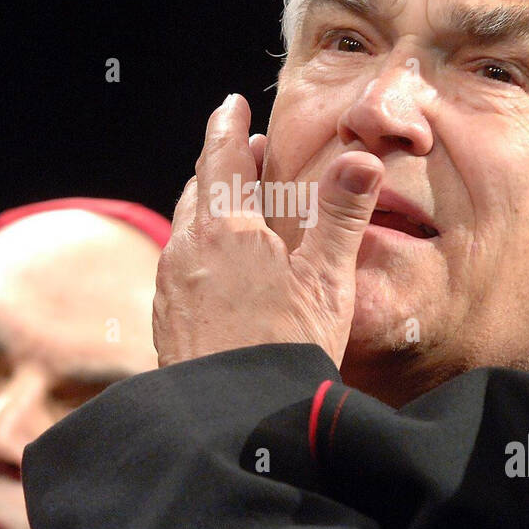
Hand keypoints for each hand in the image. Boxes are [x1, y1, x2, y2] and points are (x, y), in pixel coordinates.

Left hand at [153, 94, 383, 368]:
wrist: (233, 423)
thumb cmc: (284, 350)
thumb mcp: (326, 281)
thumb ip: (342, 216)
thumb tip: (360, 157)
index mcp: (225, 230)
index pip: (221, 158)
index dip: (228, 127)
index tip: (233, 104)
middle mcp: (187, 251)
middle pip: (200, 190)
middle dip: (223, 166)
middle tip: (246, 153)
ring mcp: (171, 289)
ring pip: (187, 229)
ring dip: (211, 207)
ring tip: (237, 207)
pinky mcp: (167, 321)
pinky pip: (181, 266)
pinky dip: (202, 248)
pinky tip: (220, 270)